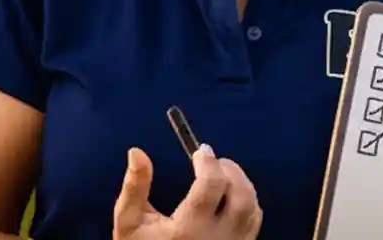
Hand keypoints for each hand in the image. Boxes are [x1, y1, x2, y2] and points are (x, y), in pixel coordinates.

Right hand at [113, 143, 261, 239]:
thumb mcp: (129, 221)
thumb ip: (134, 187)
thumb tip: (136, 151)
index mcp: (188, 229)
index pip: (211, 185)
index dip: (208, 162)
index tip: (200, 151)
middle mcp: (217, 238)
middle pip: (242, 196)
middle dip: (231, 171)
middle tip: (215, 162)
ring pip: (252, 209)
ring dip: (241, 185)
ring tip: (222, 177)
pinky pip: (253, 224)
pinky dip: (247, 204)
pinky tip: (230, 199)